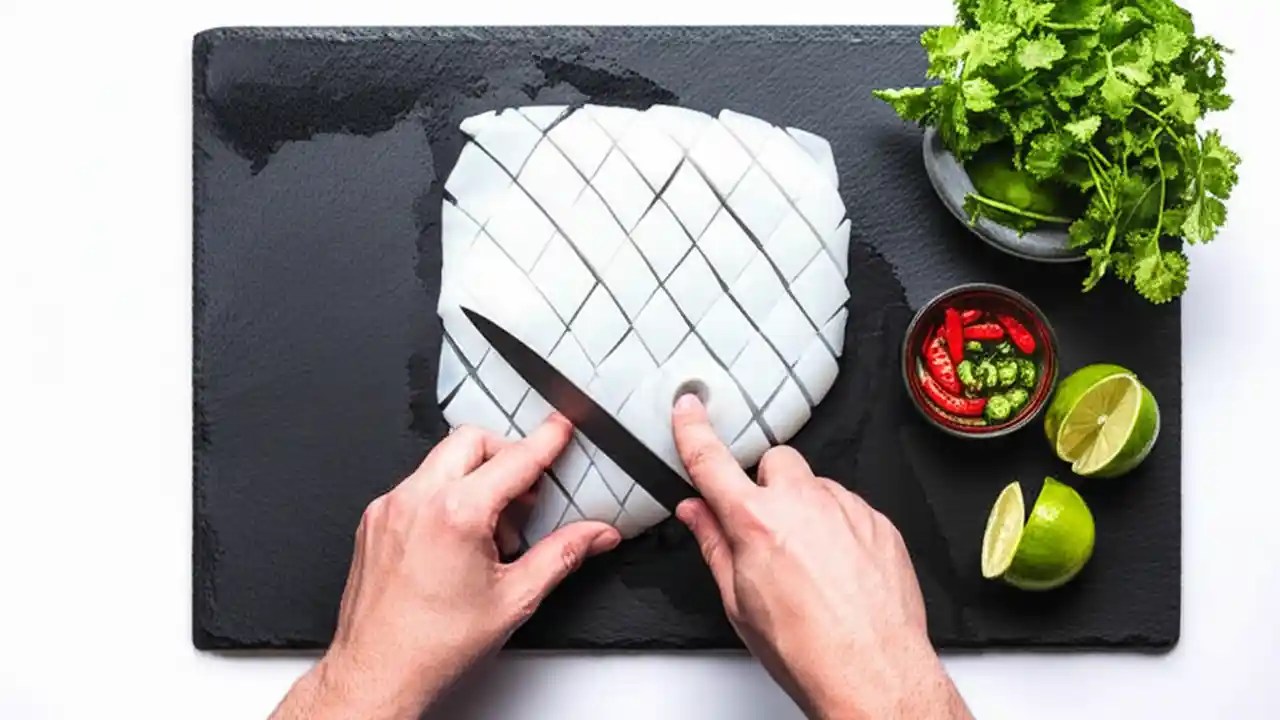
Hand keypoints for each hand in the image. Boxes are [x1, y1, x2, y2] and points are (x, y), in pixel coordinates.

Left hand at [271, 415, 621, 719]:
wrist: (378, 673)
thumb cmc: (433, 646)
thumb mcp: (515, 599)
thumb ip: (563, 555)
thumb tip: (594, 536)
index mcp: (455, 514)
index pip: (515, 459)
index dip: (546, 440)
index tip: (560, 428)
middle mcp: (416, 501)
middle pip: (472, 442)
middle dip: (506, 456)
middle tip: (526, 494)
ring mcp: (389, 508)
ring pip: (441, 462)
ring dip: (475, 479)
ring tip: (491, 531)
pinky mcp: (374, 521)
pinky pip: (417, 487)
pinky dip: (445, 497)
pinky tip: (459, 539)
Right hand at [671, 395, 970, 719]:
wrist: (871, 671)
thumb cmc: (805, 647)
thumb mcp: (737, 601)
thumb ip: (714, 544)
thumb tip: (696, 513)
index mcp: (756, 521)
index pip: (712, 460)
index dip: (693, 429)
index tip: (688, 409)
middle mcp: (803, 503)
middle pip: (774, 462)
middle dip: (766, 486)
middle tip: (767, 528)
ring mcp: (846, 508)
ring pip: (816, 485)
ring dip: (806, 509)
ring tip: (810, 564)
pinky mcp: (879, 521)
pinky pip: (849, 508)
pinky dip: (839, 528)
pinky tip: (839, 570)